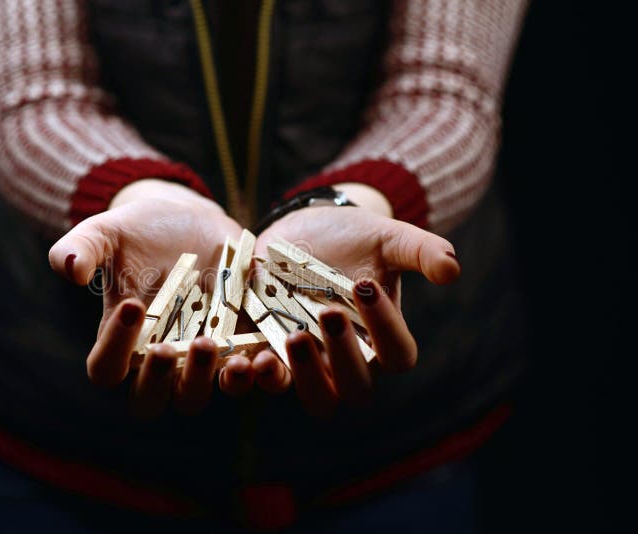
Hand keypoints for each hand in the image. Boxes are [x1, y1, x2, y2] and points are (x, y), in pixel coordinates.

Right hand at [48, 180, 252, 417]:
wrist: (189, 221)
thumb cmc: (139, 232)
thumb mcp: (107, 232)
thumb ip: (81, 247)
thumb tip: (67, 267)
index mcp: (120, 341)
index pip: (107, 368)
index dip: (114, 349)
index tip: (131, 305)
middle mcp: (157, 360)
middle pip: (151, 399)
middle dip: (159, 381)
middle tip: (168, 347)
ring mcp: (199, 359)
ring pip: (197, 396)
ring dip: (208, 381)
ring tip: (217, 349)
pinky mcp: (239, 346)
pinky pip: (247, 376)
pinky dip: (257, 374)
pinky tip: (264, 353)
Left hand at [251, 183, 460, 416]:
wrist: (305, 230)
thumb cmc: (355, 238)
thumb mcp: (387, 237)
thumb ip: (421, 251)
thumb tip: (453, 270)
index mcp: (384, 338)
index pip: (397, 355)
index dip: (386, 328)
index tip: (365, 286)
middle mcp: (349, 360)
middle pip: (355, 388)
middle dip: (343, 357)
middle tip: (328, 313)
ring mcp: (309, 361)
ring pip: (314, 396)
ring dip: (302, 376)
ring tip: (291, 338)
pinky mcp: (270, 351)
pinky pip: (267, 379)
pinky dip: (255, 377)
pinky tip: (245, 358)